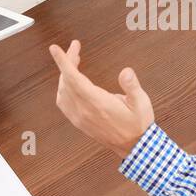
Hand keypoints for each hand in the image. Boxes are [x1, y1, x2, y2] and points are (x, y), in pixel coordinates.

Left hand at [48, 39, 153, 158]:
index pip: (74, 79)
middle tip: (75, 48)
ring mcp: (80, 118)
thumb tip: (126, 71)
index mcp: (98, 103)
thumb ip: (132, 86)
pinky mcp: (79, 122)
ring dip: (65, 75)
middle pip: (67, 81)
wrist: (134, 148)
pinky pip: (63, 102)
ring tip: (73, 62)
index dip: (63, 62)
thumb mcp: (141, 103)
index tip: (54, 48)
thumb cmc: (138, 124)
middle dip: (68, 61)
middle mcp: (85, 111)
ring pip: (62, 91)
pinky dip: (63, 88)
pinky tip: (69, 82)